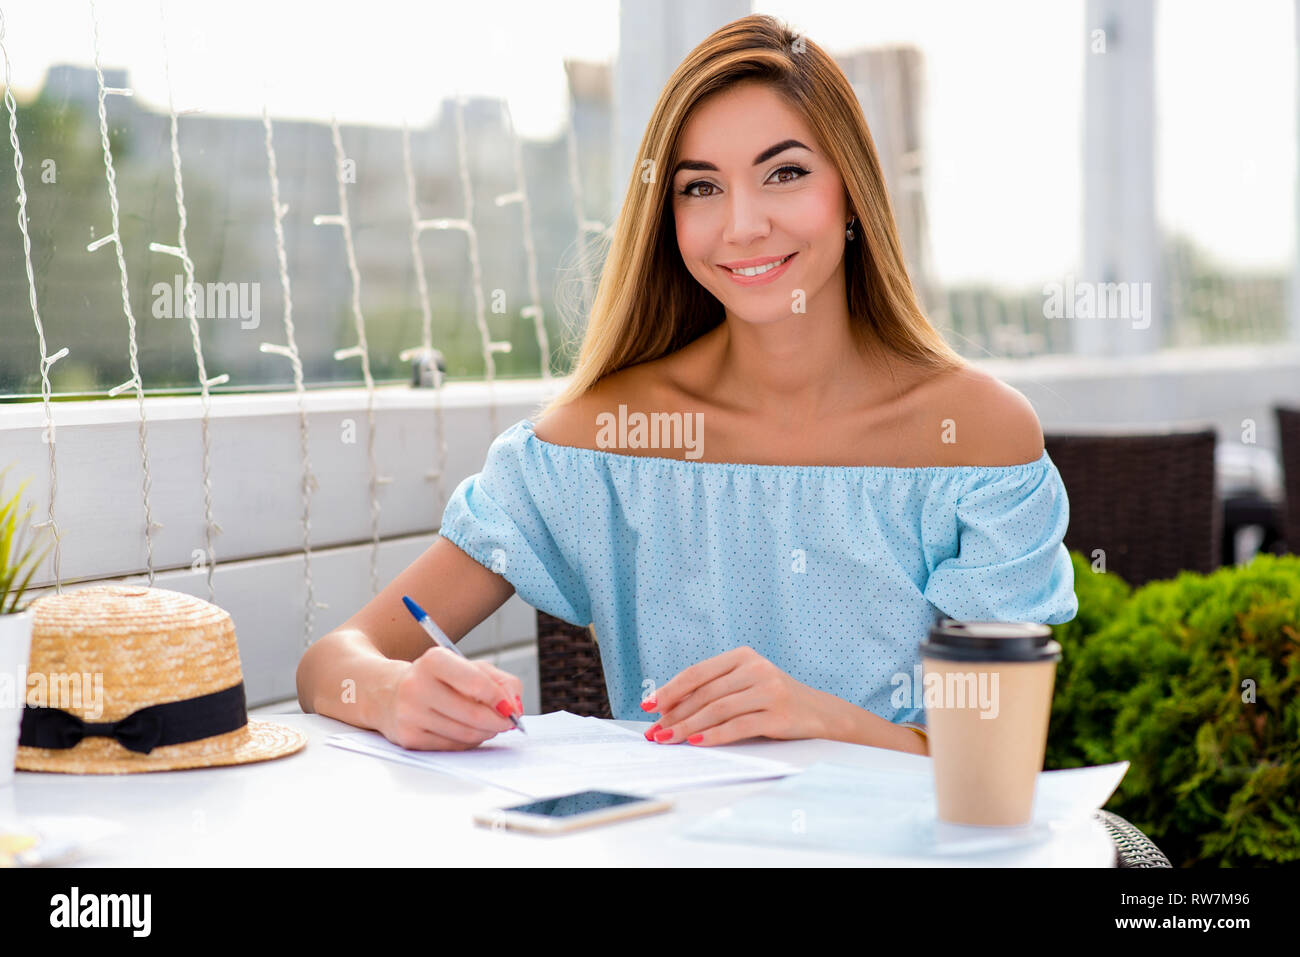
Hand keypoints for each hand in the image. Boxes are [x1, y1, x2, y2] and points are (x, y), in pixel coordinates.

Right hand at [379, 647, 522, 750]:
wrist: (389, 694)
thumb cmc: (438, 680)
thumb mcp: (469, 668)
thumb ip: (501, 682)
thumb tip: (515, 708)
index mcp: (434, 661)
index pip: (476, 683)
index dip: (500, 699)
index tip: (511, 708)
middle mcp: (417, 686)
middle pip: (473, 714)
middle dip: (499, 722)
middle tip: (508, 722)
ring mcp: (409, 714)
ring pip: (465, 734)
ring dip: (486, 733)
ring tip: (489, 725)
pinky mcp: (408, 737)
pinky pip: (452, 746)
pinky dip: (469, 742)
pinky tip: (468, 732)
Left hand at [639, 646, 835, 745]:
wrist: (821, 712)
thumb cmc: (773, 700)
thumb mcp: (745, 684)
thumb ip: (715, 690)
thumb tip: (667, 711)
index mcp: (742, 656)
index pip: (697, 673)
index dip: (670, 690)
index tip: (649, 706)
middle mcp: (755, 668)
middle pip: (704, 694)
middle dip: (674, 715)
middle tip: (655, 732)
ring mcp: (768, 690)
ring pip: (717, 710)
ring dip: (688, 728)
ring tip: (668, 740)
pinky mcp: (778, 714)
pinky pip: (739, 726)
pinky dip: (715, 735)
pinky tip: (698, 743)